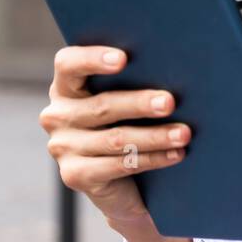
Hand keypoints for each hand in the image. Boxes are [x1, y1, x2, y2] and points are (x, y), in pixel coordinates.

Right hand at [41, 46, 187, 226]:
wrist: (123, 183)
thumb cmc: (131, 125)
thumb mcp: (127, 102)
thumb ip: (135, 82)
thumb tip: (172, 71)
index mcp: (67, 87)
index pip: (68, 64)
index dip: (92, 58)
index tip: (123, 59)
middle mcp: (58, 115)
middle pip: (101, 105)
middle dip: (140, 103)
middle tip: (170, 102)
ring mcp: (63, 147)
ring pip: (115, 138)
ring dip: (154, 136)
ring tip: (183, 133)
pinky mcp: (75, 175)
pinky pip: (119, 165)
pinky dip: (153, 159)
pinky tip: (175, 154)